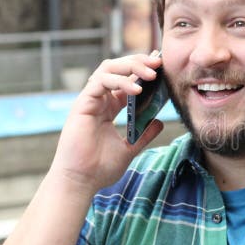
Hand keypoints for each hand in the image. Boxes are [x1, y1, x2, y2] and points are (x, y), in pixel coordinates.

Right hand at [50, 52, 164, 192]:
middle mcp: (99, 101)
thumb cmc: (100, 168)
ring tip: (151, 73)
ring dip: (131, 67)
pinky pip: (100, 83)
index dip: (143, 73)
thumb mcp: (130, 148)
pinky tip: (137, 89)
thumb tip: (160, 121)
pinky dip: (120, 82)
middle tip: (159, 63)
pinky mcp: (82, 105)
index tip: (162, 70)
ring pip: (108, 69)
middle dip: (138, 62)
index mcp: (109, 108)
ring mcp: (90, 101)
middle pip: (117, 69)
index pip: (126, 81)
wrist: (82, 182)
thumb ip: (144, 134)